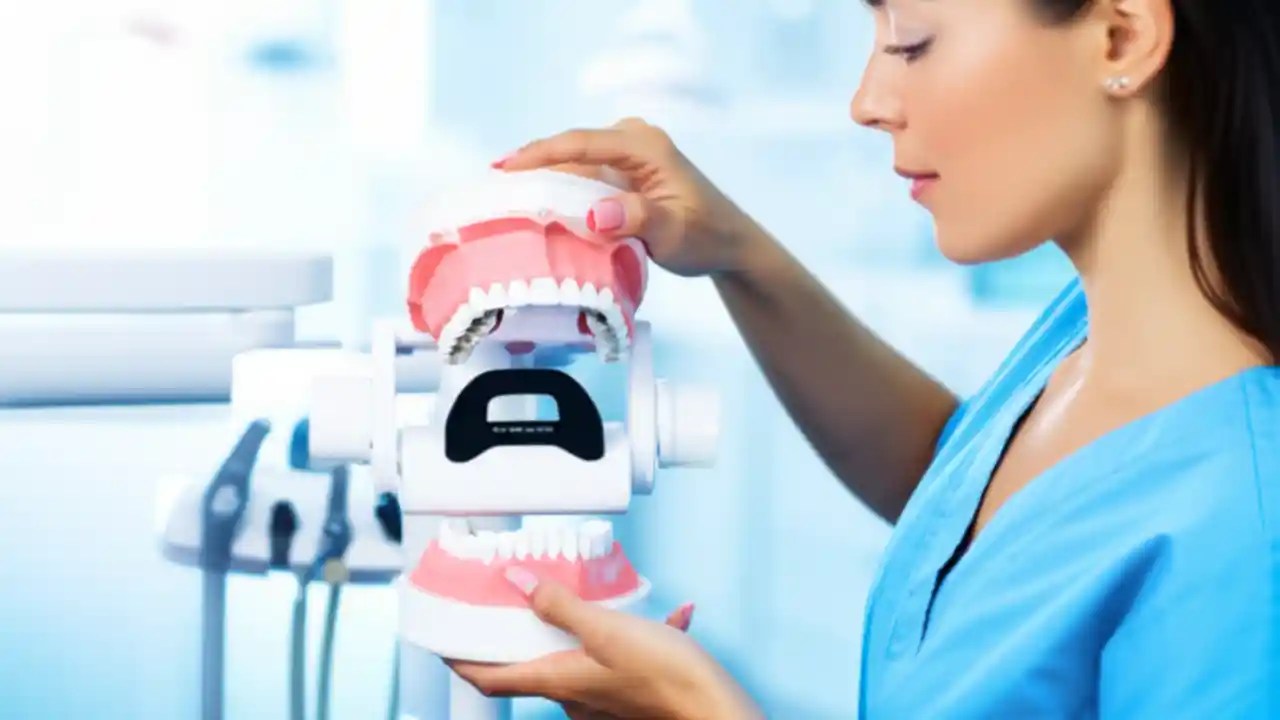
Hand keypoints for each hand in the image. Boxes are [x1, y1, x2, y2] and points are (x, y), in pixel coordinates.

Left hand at [446, 567, 762, 719]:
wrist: (717, 710)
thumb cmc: (666, 677)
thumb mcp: (607, 629)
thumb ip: (559, 605)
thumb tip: (515, 583)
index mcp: (559, 683)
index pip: (490, 677)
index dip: (461, 659)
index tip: (443, 639)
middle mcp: (575, 699)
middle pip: (532, 665)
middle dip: (524, 631)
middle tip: (517, 599)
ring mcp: (603, 702)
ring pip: (582, 657)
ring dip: (586, 626)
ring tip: (601, 595)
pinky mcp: (632, 697)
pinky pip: (625, 661)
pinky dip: (637, 637)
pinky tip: (670, 617)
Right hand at [492, 117, 771, 278]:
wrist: (729, 243)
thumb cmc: (706, 236)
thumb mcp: (674, 233)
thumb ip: (637, 219)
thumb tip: (596, 212)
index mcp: (644, 145)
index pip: (581, 143)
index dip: (539, 154)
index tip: (503, 169)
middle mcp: (633, 139)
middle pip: (570, 148)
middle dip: (531, 165)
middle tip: (490, 186)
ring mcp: (626, 154)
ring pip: (573, 162)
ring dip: (542, 178)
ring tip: (501, 196)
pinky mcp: (622, 171)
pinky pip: (583, 175)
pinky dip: (559, 188)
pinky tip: (533, 203)